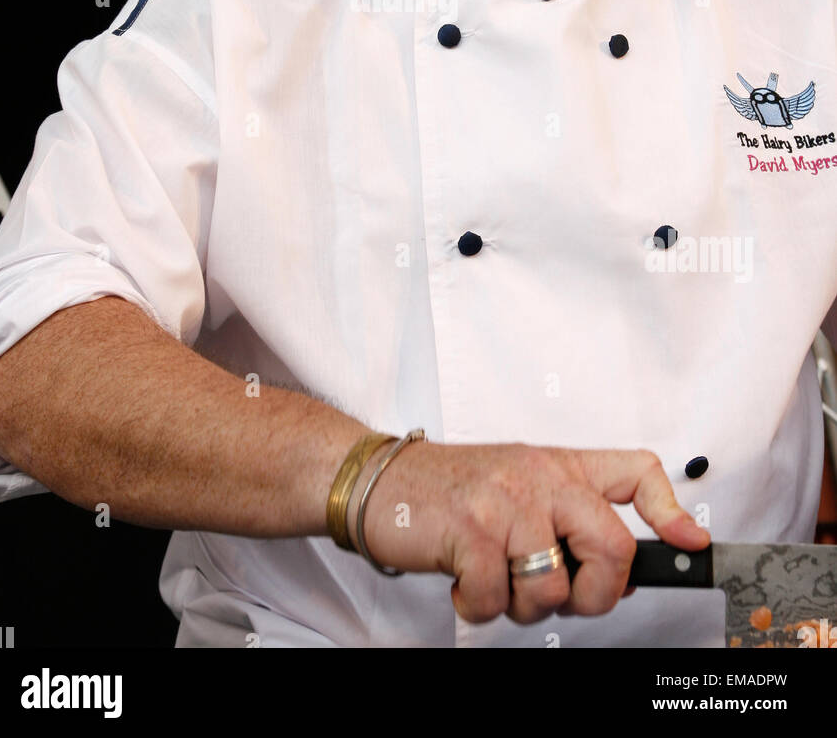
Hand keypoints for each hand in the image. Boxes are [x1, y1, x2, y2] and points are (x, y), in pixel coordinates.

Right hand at [353, 441, 709, 625]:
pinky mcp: (472, 529)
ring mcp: (506, 501)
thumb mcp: (519, 487)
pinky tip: (464, 580)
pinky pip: (500, 600)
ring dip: (523, 605)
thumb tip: (622, 574)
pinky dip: (480, 606)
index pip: (635, 471)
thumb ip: (568, 518)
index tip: (689, 543)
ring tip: (495, 579)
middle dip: (596, 595)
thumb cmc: (453, 490)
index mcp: (558, 465)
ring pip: (554, 588)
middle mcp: (539, 477)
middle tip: (564, 595)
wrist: (383, 480)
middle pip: (613, 547)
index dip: (671, 511)